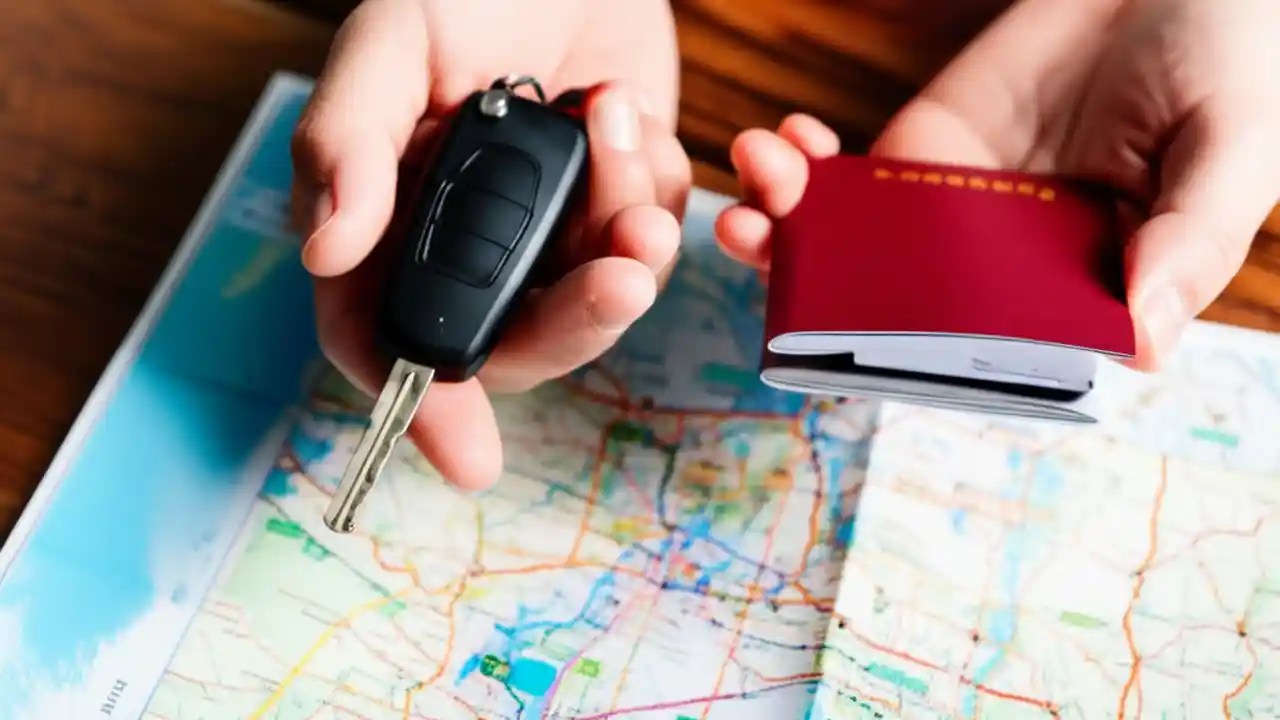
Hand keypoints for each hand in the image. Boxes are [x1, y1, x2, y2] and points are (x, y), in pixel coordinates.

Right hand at [292, 0, 689, 488]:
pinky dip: (650, 185)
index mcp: (384, 222)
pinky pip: (648, 241)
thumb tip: (323, 249)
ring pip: (594, 300)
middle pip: (512, 343)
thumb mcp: (389, 46)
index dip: (423, 406)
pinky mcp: (613, 211)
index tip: (471, 459)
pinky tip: (624, 111)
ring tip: (620, 130)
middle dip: (576, 318)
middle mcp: (463, 248)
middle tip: (622, 276)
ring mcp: (546, 236)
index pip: (385, 339)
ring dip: (626, 234)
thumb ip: (348, 142)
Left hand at [716, 0, 1279, 370]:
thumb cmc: (1230, 63)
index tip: (847, 345)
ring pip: (858, 254)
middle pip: (896, 317)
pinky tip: (786, 144)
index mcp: (1079, 299)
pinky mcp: (925, 151)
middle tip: (755, 246)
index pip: (988, 361)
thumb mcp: (1234, 150)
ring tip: (753, 189)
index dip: (912, 365)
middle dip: (815, 299)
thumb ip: (1191, 240)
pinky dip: (804, 171)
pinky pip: (850, 182)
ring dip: (787, 230)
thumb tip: (1144, 346)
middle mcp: (1005, 274)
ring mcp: (955, 215)